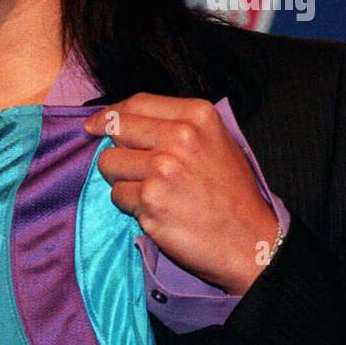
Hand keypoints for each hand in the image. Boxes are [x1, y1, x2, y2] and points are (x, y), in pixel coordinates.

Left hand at [83, 94, 278, 295]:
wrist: (251, 240)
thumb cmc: (232, 194)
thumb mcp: (216, 141)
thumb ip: (176, 125)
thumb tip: (122, 121)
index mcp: (197, 115)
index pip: (136, 104)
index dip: (110, 115)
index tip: (94, 125)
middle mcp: (180, 137)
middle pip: (116, 129)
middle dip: (115, 148)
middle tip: (128, 166)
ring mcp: (163, 168)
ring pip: (109, 164)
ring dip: (122, 179)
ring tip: (152, 191)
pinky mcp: (151, 200)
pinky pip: (117, 195)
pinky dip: (130, 205)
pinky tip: (157, 210)